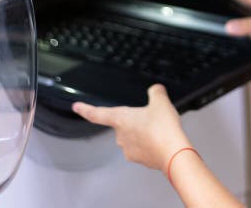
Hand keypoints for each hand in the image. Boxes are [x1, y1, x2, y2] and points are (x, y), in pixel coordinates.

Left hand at [72, 84, 190, 171]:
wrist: (174, 153)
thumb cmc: (163, 129)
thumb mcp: (161, 102)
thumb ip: (156, 92)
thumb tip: (156, 90)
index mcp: (121, 119)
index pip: (97, 114)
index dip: (85, 109)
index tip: (77, 107)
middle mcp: (121, 136)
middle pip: (124, 125)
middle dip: (136, 121)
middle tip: (152, 117)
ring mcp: (130, 150)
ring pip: (135, 137)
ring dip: (144, 133)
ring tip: (160, 129)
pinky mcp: (141, 160)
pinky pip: (143, 149)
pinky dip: (151, 144)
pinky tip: (162, 140)